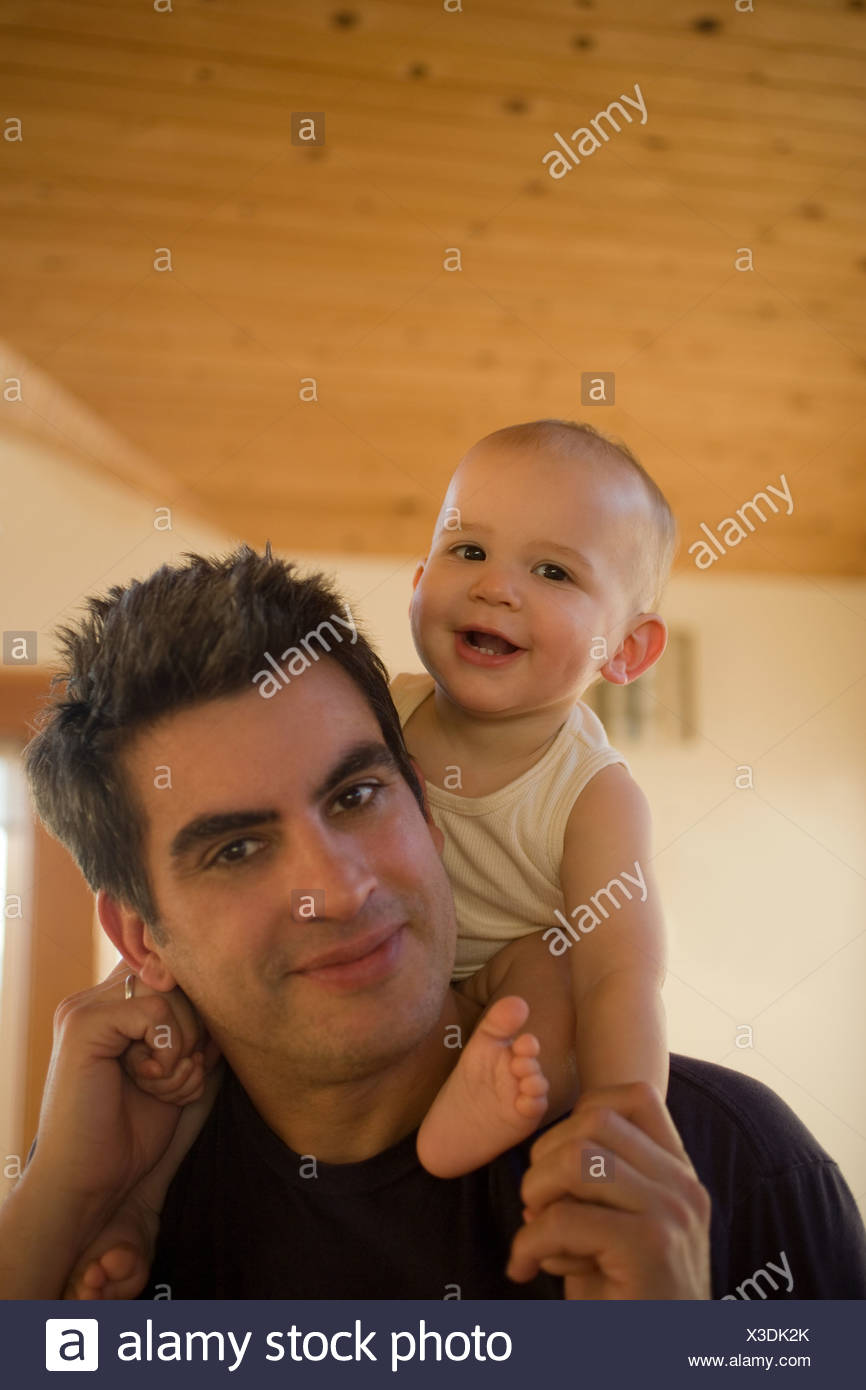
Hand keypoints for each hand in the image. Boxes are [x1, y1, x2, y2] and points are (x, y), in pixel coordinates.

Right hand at [31, 966, 209, 1220]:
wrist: (92, 1182)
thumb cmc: (134, 1131)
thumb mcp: (176, 1066)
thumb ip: (192, 1026)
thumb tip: (225, 989)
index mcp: (112, 1005)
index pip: (172, 971)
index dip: (196, 1013)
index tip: (185, 1059)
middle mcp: (94, 999)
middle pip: (178, 980)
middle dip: (193, 1036)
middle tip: (169, 1080)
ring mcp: (84, 1009)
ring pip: (170, 994)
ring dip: (181, 1052)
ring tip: (156, 1087)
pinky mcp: (83, 1024)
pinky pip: (156, 1011)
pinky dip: (167, 1054)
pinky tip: (146, 1083)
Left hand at [506, 1081, 710, 1298]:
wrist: (656, 1361)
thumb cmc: (624, 1299)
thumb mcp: (615, 1227)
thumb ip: (595, 1182)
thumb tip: (541, 1161)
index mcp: (679, 1173)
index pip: (634, 1095)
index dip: (580, 1115)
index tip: (559, 1164)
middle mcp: (683, 1185)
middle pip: (594, 1120)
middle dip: (546, 1157)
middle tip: (538, 1207)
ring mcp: (672, 1212)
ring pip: (576, 1160)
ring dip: (536, 1195)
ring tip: (535, 1235)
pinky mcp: (649, 1247)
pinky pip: (563, 1219)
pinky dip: (528, 1244)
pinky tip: (526, 1270)